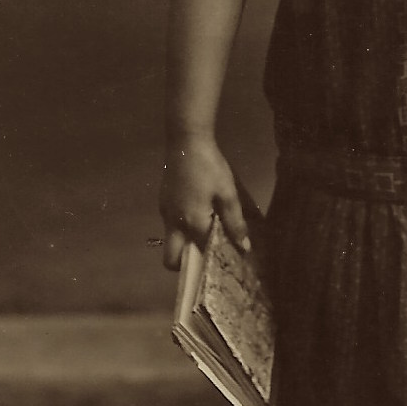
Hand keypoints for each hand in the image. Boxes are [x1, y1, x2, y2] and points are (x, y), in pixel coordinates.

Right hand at [158, 133, 250, 270]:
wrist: (186, 141)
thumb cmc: (210, 167)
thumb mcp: (227, 193)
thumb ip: (235, 222)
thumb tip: (243, 246)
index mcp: (191, 222)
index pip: (200, 252)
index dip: (212, 258)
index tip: (224, 259)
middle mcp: (173, 222)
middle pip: (171, 258)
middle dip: (185, 264)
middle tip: (205, 254)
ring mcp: (165, 212)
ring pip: (171, 241)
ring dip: (185, 243)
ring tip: (206, 232)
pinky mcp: (163, 202)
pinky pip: (170, 225)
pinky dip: (182, 228)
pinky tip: (198, 212)